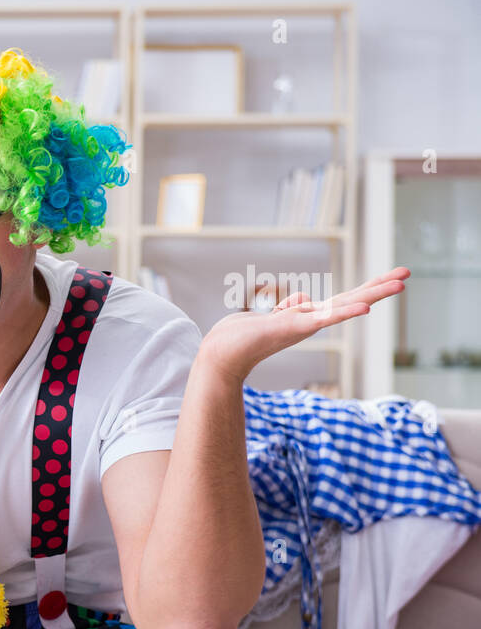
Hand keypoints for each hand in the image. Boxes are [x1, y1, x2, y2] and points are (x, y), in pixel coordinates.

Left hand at [198, 267, 410, 383]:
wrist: (221, 355)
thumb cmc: (242, 337)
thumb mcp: (271, 315)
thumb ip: (290, 307)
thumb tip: (305, 296)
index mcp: (307, 318)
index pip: (344, 300)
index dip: (367, 288)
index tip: (392, 277)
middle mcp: (311, 322)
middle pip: (352, 300)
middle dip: (379, 287)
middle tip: (408, 274)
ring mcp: (305, 326)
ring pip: (345, 307)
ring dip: (374, 294)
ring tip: (401, 283)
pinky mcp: (295, 329)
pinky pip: (324, 319)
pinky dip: (344, 314)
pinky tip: (366, 308)